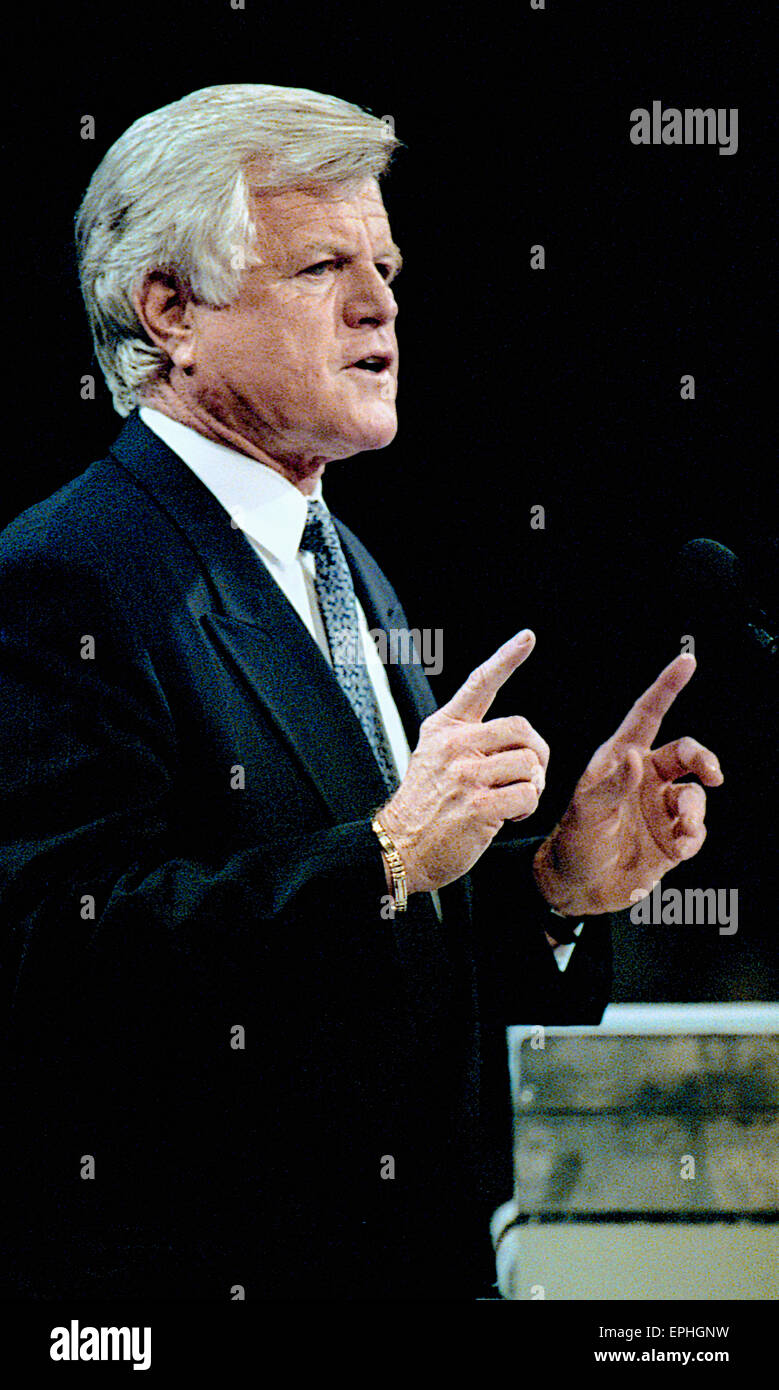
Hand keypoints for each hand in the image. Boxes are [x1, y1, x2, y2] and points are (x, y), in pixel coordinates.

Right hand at [378, 630, 548, 893]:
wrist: (397, 848)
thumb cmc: (423, 808)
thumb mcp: (434, 757)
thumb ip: (467, 740)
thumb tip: (515, 740)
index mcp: (444, 729)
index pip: (479, 683)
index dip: (506, 658)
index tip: (527, 637)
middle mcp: (454, 746)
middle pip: (522, 730)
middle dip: (537, 755)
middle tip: (529, 775)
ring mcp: (465, 775)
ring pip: (529, 765)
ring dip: (531, 787)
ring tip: (510, 801)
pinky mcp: (477, 806)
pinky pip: (527, 795)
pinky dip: (526, 808)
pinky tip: (508, 816)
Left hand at [533, 652, 722, 916]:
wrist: (578, 888)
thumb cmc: (573, 842)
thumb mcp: (585, 813)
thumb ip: (611, 786)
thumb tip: (636, 758)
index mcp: (620, 761)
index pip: (647, 716)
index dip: (666, 687)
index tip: (686, 662)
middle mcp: (645, 779)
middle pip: (686, 754)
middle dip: (703, 760)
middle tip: (710, 775)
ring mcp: (660, 808)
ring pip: (695, 796)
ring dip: (695, 811)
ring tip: (683, 830)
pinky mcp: (672, 837)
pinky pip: (696, 829)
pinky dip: (694, 837)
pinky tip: (679, 847)